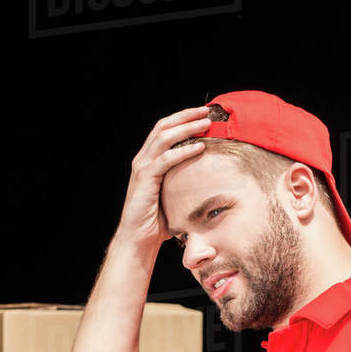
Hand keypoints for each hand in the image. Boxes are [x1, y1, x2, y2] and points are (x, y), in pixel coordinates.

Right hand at [117, 106, 210, 248]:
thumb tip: (210, 179)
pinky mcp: (145, 179)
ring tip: (206, 124)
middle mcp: (143, 159)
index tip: (203, 115)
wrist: (139, 240)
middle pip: (163, 127)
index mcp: (149, 160)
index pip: (165, 130)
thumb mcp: (174, 196)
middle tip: (207, 111)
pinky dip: (183, 152)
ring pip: (164, 138)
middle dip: (186, 116)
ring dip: (187, 128)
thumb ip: (184, 182)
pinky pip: (166, 159)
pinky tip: (200, 148)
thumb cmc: (158, 222)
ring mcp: (142, 168)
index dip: (183, 119)